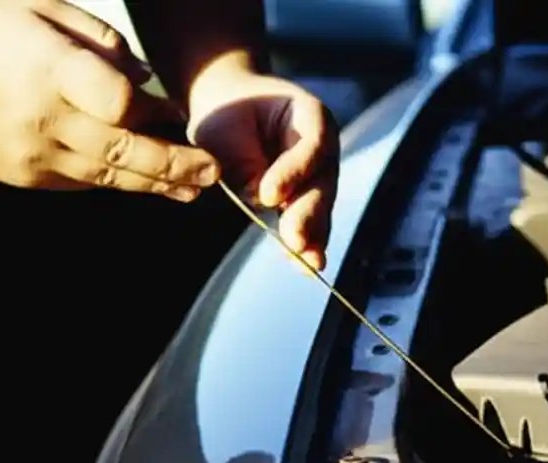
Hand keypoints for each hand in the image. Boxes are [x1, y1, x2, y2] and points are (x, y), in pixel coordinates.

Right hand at [0, 0, 216, 200]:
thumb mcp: (39, 11)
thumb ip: (99, 40)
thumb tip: (147, 81)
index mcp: (47, 67)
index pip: (114, 100)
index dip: (149, 109)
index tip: (173, 110)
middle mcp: (42, 117)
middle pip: (121, 149)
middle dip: (174, 163)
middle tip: (213, 171)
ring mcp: (33, 154)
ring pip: (108, 176)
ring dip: (157, 184)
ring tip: (195, 188)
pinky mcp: (28, 177)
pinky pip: (84, 182)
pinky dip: (118, 180)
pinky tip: (151, 181)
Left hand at [189, 66, 339, 269]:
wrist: (225, 111)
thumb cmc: (224, 113)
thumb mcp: (225, 130)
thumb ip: (244, 162)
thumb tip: (264, 201)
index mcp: (311, 116)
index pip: (311, 144)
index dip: (294, 172)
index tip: (267, 196)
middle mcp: (323, 148)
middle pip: (322, 182)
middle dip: (308, 215)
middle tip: (294, 240)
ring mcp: (319, 175)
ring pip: (320, 207)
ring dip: (313, 236)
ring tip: (307, 262)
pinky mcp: (307, 200)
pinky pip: (311, 222)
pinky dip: (306, 243)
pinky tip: (305, 265)